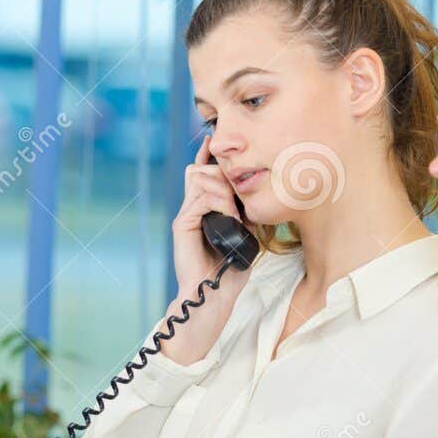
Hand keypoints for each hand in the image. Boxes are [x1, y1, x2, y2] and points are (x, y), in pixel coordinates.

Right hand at [163, 136, 252, 365]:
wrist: (214, 296)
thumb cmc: (230, 271)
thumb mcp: (245, 235)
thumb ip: (245, 214)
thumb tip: (255, 194)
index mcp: (204, 209)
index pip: (201, 173)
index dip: (208, 156)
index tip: (216, 142)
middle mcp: (192, 209)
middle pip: (199, 169)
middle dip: (222, 172)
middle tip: (238, 191)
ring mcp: (186, 216)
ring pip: (198, 178)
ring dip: (222, 187)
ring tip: (235, 209)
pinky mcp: (182, 225)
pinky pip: (199, 197)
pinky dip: (218, 201)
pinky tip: (230, 214)